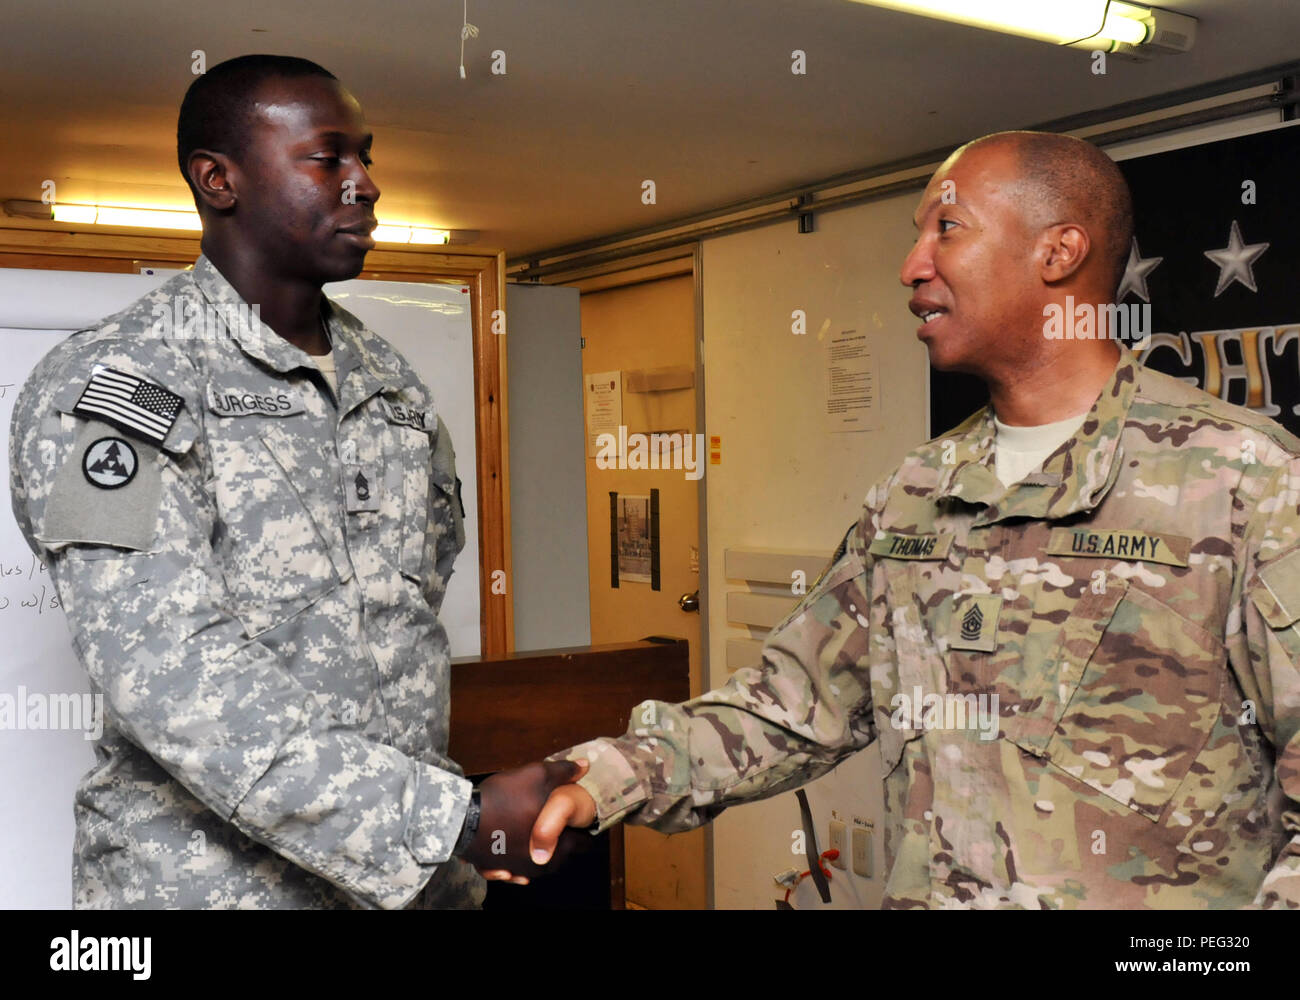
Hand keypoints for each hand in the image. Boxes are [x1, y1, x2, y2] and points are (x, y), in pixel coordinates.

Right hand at [464, 758, 588, 883]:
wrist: (463, 817)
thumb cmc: (504, 797)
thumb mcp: (537, 775)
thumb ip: (564, 772)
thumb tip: (585, 766)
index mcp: (557, 845)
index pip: (582, 842)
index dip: (581, 827)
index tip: (578, 818)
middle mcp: (540, 864)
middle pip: (560, 856)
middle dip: (561, 841)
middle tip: (558, 824)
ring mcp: (518, 870)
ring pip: (537, 864)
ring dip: (540, 852)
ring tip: (538, 833)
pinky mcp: (497, 869)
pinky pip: (512, 870)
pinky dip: (516, 861)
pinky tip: (514, 848)